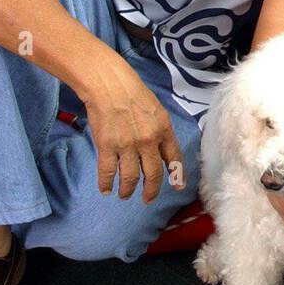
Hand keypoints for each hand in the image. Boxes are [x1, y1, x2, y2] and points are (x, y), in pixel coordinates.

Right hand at [80, 56, 184, 202]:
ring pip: (130, 177)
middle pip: (153, 174)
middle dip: (151, 191)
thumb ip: (161, 131)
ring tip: (125, 195)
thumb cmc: (133, 93)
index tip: (177, 187)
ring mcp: (127, 145)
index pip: (174, 158)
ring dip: (127, 190)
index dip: (176, 175)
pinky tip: (106, 189)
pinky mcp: (107, 146)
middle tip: (147, 199)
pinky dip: (106, 183)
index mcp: (163, 130)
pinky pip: (108, 172)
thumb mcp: (157, 111)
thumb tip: (162, 150)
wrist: (109, 85)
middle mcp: (148, 141)